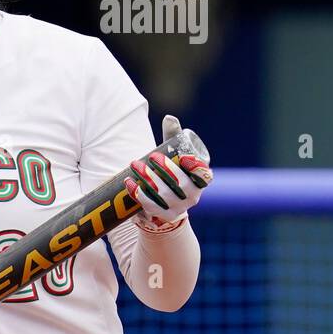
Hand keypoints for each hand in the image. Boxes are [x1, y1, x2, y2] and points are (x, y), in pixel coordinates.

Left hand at [125, 114, 213, 233]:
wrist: (163, 202)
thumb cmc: (171, 172)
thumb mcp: (174, 155)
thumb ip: (173, 137)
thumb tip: (169, 118)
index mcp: (200, 180)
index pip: (203, 175)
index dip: (196, 167)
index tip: (185, 157)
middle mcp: (193, 196)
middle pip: (181, 184)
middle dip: (166, 169)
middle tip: (151, 157)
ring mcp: (179, 208)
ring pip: (164, 195)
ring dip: (148, 179)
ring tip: (135, 165)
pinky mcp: (163, 216)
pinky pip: (150, 206)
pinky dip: (138, 193)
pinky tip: (128, 182)